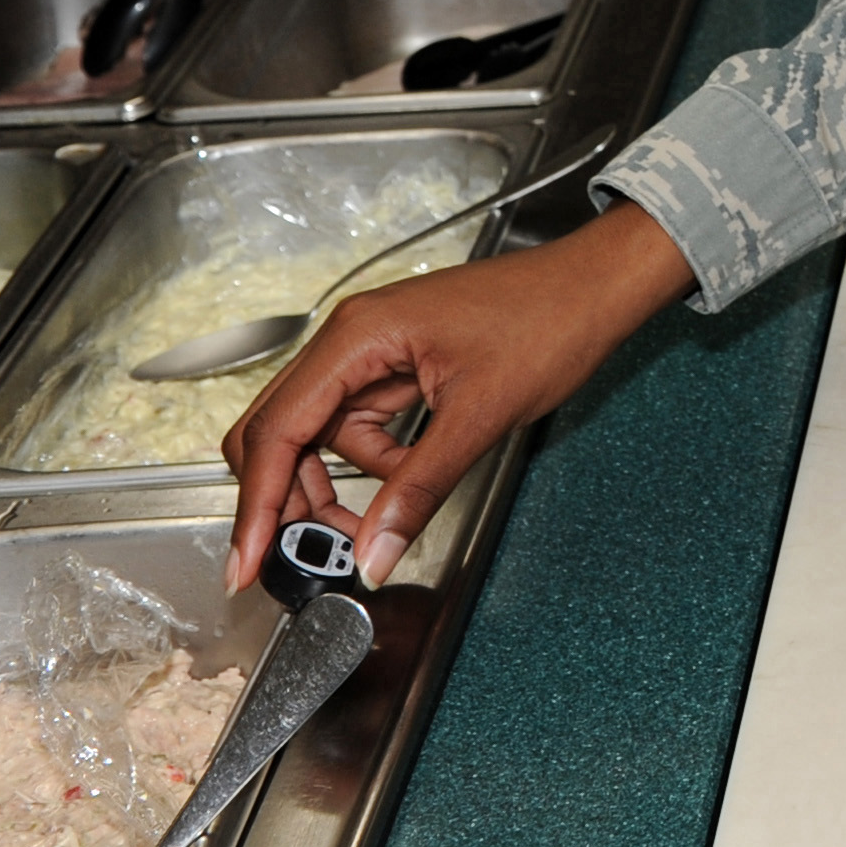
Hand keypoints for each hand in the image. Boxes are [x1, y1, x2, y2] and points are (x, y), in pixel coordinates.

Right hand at [222, 200, 694, 590]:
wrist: (600, 285)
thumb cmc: (550, 321)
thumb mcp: (480, 417)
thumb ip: (418, 489)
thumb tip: (374, 554)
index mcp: (357, 336)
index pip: (278, 429)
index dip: (256, 502)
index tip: (245, 561)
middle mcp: (352, 338)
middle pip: (282, 429)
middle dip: (286, 496)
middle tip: (306, 553)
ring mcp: (374, 351)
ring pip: (321, 432)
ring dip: (336, 483)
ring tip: (370, 524)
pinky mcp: (400, 366)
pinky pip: (363, 425)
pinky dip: (375, 462)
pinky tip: (409, 478)